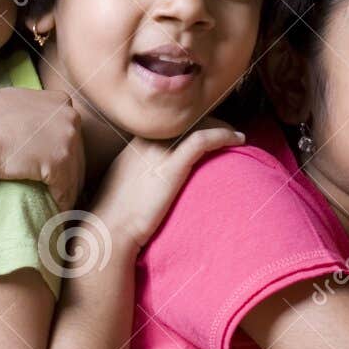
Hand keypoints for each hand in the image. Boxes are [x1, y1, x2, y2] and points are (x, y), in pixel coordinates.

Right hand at [0, 87, 83, 210]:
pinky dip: (62, 203)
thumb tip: (33, 119)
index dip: (63, 151)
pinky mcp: (60, 162)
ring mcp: (67, 139)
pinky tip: (57, 213)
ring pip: (74, 173)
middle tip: (63, 191)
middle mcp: (70, 117)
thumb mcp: (16, 100)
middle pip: (76, 153)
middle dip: (70, 173)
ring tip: (61, 207)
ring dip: (68, 192)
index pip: (69, 132)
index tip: (56, 166)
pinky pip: (66, 189)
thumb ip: (33, 108)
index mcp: (60, 101)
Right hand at [93, 121, 244, 246]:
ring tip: (236, 135)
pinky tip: (239, 139)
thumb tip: (152, 178)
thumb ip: (138, 171)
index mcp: (135, 143)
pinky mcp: (171, 166)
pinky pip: (202, 140)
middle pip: (184, 119)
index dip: (192, 122)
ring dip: (220, 126)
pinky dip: (223, 135)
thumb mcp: (123, 183)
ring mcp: (158, 151)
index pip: (170, 122)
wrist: (109, 229)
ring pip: (196, 124)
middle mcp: (146, 140)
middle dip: (208, 121)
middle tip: (226, 130)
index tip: (207, 128)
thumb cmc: (115, 215)